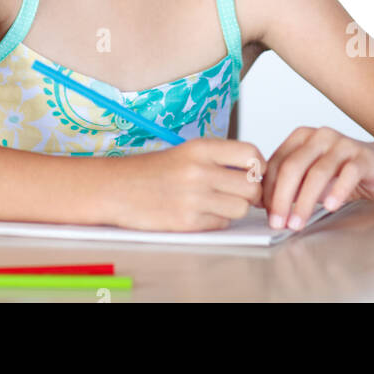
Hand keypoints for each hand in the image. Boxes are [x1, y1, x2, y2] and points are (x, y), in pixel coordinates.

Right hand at [108, 139, 265, 231]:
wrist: (116, 188)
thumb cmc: (152, 171)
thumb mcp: (186, 152)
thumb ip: (218, 159)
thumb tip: (256, 173)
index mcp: (200, 148)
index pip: (251, 154)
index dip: (258, 167)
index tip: (252, 174)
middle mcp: (199, 171)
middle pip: (252, 186)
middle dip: (250, 193)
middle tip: (237, 193)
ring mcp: (193, 198)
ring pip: (241, 208)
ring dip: (234, 209)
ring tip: (215, 203)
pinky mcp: (187, 223)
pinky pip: (221, 224)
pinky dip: (215, 221)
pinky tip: (199, 213)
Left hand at [262, 127, 373, 229]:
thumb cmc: (345, 173)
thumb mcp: (313, 178)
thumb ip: (292, 186)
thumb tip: (264, 204)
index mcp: (302, 137)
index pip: (277, 162)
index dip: (269, 189)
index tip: (265, 213)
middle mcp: (320, 136)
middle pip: (293, 166)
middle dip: (282, 197)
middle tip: (278, 222)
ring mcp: (342, 144)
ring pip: (318, 172)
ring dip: (305, 201)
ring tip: (298, 222)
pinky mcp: (363, 156)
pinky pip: (348, 173)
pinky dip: (337, 191)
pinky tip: (330, 207)